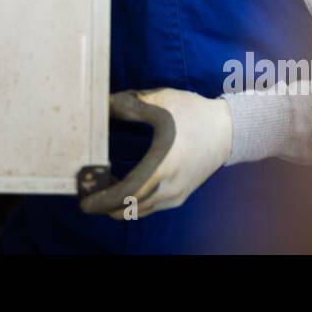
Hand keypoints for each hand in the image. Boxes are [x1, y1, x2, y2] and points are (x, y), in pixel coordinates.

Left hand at [80, 88, 232, 219]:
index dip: (102, 200)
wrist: (227, 129)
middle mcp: (169, 187)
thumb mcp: (159, 101)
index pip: (126, 195)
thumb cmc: (192, 113)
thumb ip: (126, 104)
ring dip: (119, 203)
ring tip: (104, 184)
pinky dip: (134, 202)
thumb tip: (100, 105)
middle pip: (129, 209)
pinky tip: (125, 185)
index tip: (84, 200)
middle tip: (89, 189)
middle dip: (104, 204)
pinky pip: (151, 206)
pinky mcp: (180, 195)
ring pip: (140, 210)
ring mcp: (176, 194)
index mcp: (162, 166)